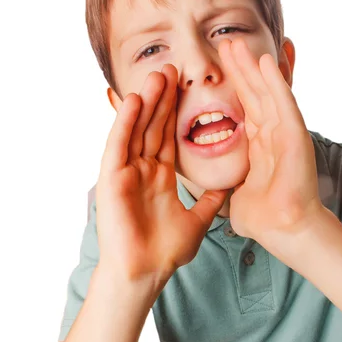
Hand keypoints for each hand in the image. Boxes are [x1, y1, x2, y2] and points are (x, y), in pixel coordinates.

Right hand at [95, 66, 227, 291]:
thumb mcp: (198, 219)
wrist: (146, 273)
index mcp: (160, 176)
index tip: (188, 89)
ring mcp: (125, 172)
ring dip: (147, 102)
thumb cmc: (166, 250)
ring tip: (159, 75)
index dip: (177, 112)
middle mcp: (142, 169)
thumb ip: (211, 200)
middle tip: (174, 69)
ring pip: (136, 129)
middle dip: (164, 98)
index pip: (169, 135)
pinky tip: (136, 101)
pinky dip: (126, 122)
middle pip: (153, 126)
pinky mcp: (111, 178)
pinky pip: (119, 145)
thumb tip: (231, 187)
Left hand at [218, 38, 322, 244]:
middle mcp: (274, 135)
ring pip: (267, 92)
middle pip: (255, 94)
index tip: (220, 67)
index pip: (246, 108)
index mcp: (261, 146)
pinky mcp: (296, 135)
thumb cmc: (263, 218)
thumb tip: (218, 192)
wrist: (282, 230)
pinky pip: (284, 103)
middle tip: (226, 44)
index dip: (234, 86)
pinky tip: (266, 60)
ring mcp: (286, 133)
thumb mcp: (236, 194)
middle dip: (240, 69)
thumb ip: (230, 185)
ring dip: (252, 67)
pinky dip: (275, 81)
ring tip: (236, 44)